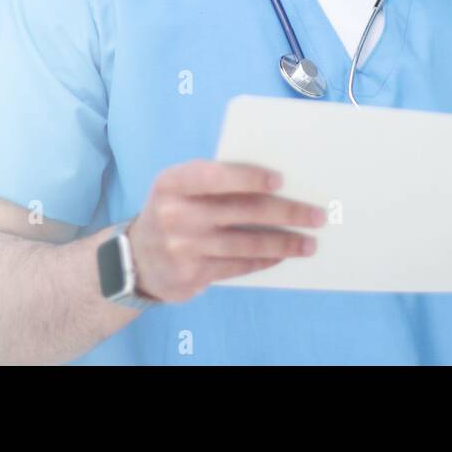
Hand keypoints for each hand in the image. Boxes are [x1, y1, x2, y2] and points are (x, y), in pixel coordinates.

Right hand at [125, 160, 325, 303]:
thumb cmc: (172, 210)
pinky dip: (264, 260)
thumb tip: (273, 182)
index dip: (250, 178)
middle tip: (316, 216)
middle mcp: (175, 214)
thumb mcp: (178, 187)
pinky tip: (282, 256)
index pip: (216, 176)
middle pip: (242, 211)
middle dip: (285, 213)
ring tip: (309, 243)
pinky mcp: (191, 275)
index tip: (282, 181)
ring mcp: (183, 247)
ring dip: (283, 243)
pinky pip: (238, 266)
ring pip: (246, 244)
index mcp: (173, 183)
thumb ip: (213, 180)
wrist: (135, 259)